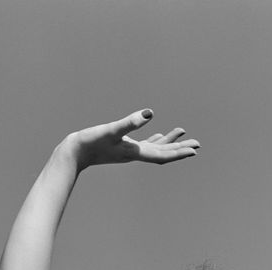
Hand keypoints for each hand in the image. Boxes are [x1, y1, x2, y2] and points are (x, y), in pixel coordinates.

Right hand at [70, 108, 199, 169]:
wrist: (73, 154)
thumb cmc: (91, 142)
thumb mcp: (112, 129)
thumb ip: (130, 122)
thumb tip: (149, 113)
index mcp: (135, 152)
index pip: (162, 154)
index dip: (179, 152)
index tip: (195, 150)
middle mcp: (135, 154)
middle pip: (162, 152)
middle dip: (180, 148)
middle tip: (198, 144)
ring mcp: (129, 151)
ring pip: (154, 147)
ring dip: (169, 142)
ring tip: (183, 134)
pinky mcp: (121, 147)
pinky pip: (142, 144)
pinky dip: (153, 139)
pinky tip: (158, 135)